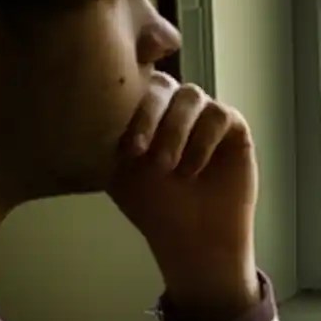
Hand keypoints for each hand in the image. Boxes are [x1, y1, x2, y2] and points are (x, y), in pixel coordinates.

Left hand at [108, 72, 260, 320]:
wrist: (194, 237)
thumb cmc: (154, 205)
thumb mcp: (117, 169)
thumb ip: (106, 135)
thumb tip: (86, 103)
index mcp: (143, 110)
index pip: (133, 82)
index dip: (127, 101)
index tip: (123, 143)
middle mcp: (174, 106)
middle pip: (162, 84)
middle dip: (148, 115)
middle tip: (140, 152)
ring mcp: (205, 115)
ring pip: (191, 95)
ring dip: (175, 129)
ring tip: (168, 166)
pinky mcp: (234, 127)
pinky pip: (219, 115)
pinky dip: (203, 141)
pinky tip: (192, 169)